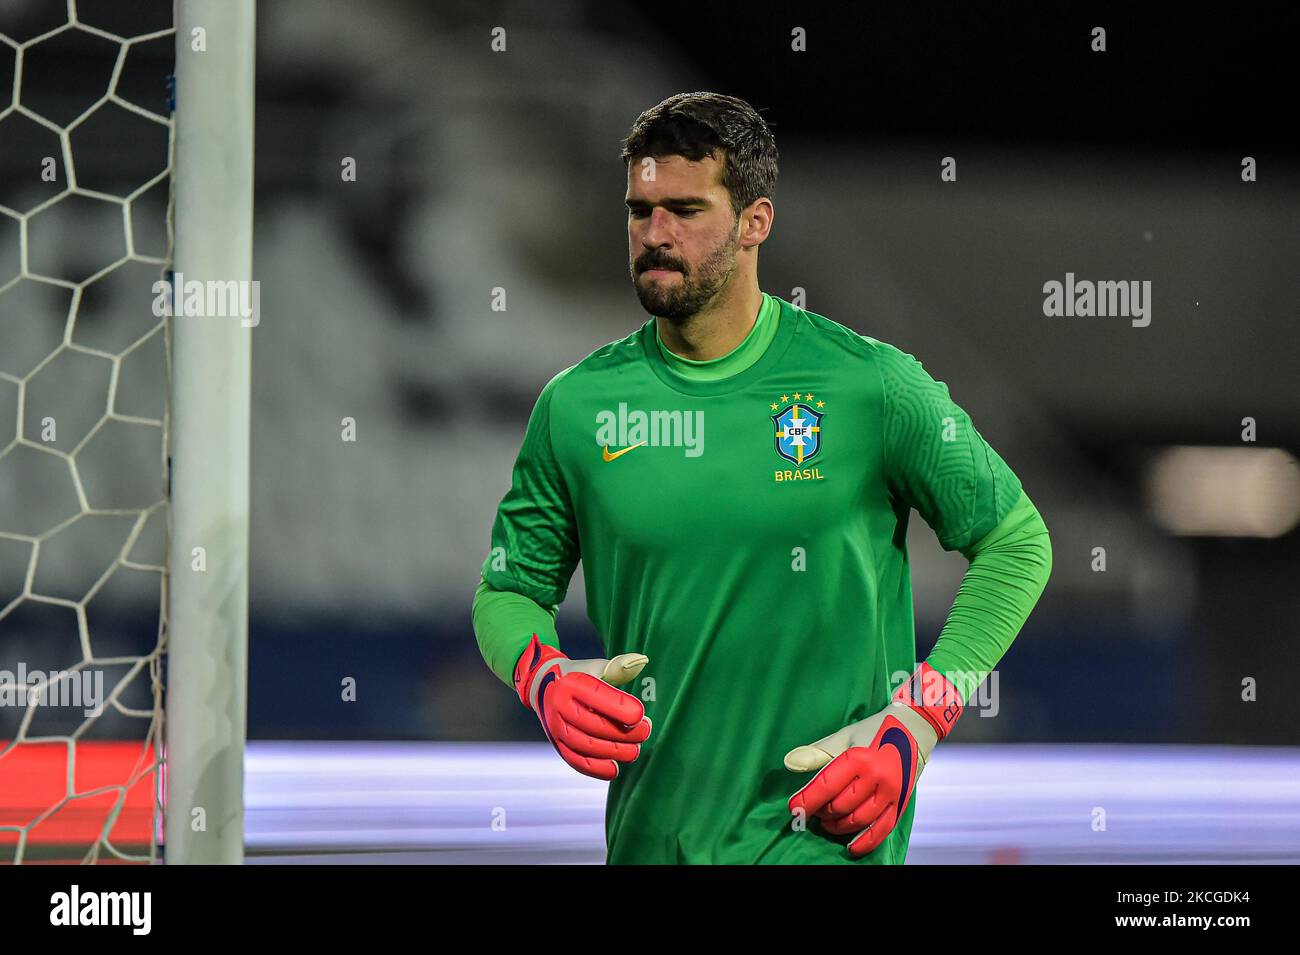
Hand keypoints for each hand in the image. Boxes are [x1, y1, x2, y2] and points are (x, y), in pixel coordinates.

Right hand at [513, 633, 651, 780]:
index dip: (620, 708)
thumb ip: (619, 667)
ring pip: (586, 746)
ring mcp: (556, 727)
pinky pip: (575, 760)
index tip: (640, 714)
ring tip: (635, 750)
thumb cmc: (581, 675)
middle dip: (623, 733)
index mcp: (570, 683)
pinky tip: (614, 769)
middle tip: (645, 731)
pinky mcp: (557, 744)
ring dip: (614, 752)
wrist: (545, 685)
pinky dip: (595, 768)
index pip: (597, 697)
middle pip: (594, 725)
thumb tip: (642, 661)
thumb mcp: (597, 667)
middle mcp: (558, 706)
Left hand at [784, 663, 960, 856]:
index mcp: (859, 758)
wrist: (911, 731)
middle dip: (822, 812)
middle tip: (814, 810)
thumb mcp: (842, 738)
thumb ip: (816, 754)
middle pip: (841, 806)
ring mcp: (891, 792)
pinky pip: (882, 829)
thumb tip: (789, 763)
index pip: (826, 786)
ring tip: (827, 822)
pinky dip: (865, 841)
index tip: (793, 808)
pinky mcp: (900, 803)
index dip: (806, 800)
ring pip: (858, 820)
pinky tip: (851, 847)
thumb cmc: (872, 733)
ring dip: (838, 826)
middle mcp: (877, 776)